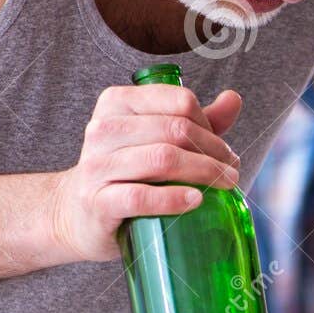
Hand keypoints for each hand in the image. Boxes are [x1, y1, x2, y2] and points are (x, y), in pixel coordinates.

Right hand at [49, 84, 242, 260]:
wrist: (79, 214)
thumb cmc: (129, 171)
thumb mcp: (159, 138)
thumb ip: (196, 119)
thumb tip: (233, 98)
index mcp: (119, 102)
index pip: (180, 101)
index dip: (210, 124)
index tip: (222, 148)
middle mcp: (103, 128)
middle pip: (176, 130)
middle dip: (215, 151)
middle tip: (232, 171)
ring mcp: (97, 165)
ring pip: (162, 159)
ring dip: (204, 172)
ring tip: (225, 185)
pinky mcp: (97, 201)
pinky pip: (140, 196)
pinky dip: (173, 199)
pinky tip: (196, 201)